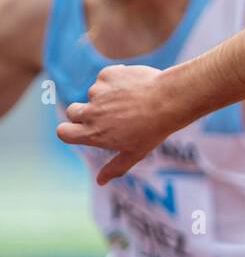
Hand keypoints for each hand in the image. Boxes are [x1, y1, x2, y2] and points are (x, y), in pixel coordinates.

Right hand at [55, 64, 173, 184]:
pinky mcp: (107, 75)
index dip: (70, 131)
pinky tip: (136, 87)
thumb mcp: (135, 153)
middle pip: (73, 112)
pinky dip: (118, 81)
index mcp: (94, 133)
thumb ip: (115, 167)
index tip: (82, 129)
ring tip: (134, 101)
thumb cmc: (154, 129)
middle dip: (86, 113)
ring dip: (109, 96)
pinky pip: (107, 78)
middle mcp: (91, 113)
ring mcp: (97, 92)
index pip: (62, 133)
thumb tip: (100, 182)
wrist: (170, 100)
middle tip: (113, 115)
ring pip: (95, 94)